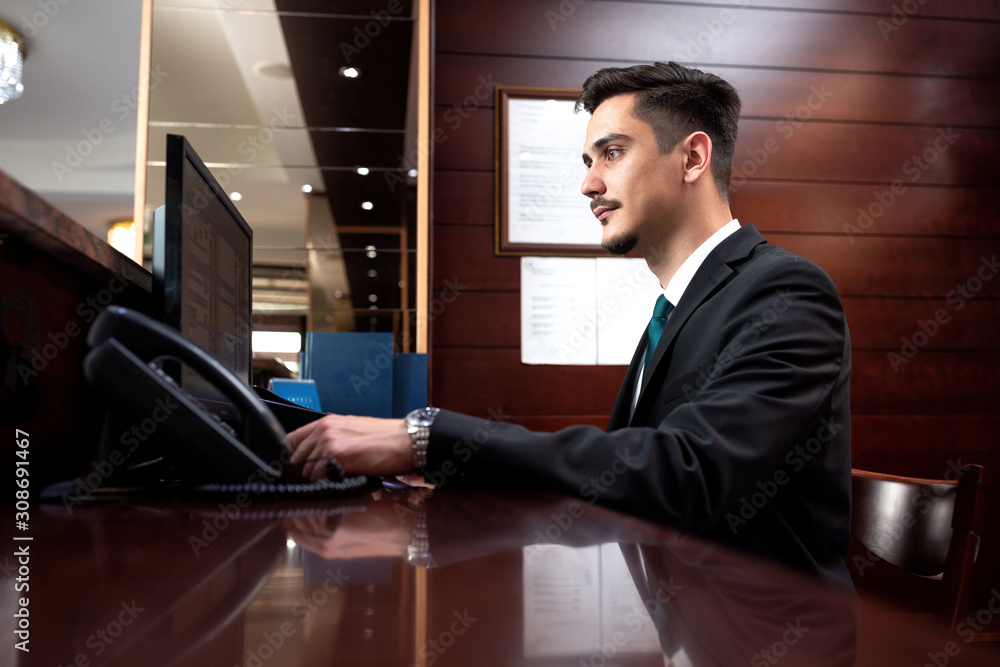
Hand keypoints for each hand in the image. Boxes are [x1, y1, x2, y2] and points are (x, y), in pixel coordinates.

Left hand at [287, 414, 412, 480]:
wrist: (407, 441)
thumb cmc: (385, 440)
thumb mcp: (352, 434)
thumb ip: (330, 442)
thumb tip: (314, 463)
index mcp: (326, 423)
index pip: (290, 441)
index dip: (290, 460)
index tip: (295, 472)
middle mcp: (323, 429)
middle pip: (295, 460)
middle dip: (302, 475)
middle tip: (315, 485)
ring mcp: (328, 441)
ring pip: (306, 472)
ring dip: (316, 483)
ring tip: (333, 485)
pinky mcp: (336, 455)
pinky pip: (318, 477)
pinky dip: (326, 485)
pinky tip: (340, 485)